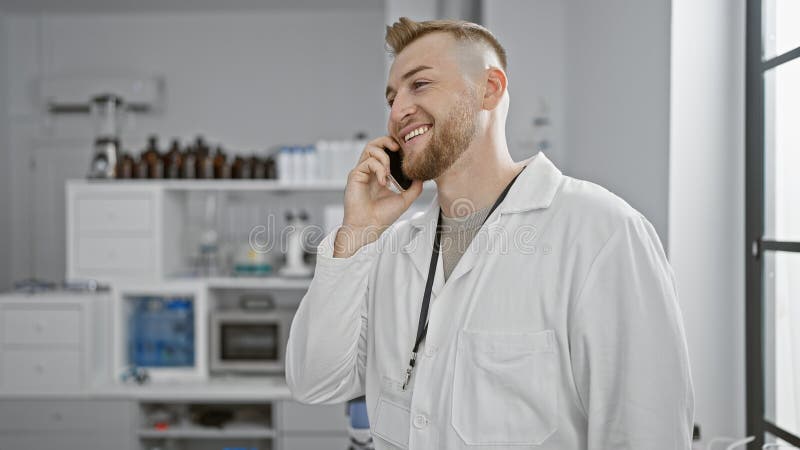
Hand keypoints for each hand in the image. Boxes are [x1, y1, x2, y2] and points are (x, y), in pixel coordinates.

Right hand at [333, 136, 423, 257]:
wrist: (369, 227)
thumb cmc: (382, 217)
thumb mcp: (404, 200)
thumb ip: (414, 187)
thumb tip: (422, 176)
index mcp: (379, 174)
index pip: (385, 152)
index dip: (395, 146)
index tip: (406, 151)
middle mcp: (369, 171)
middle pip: (375, 144)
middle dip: (387, 141)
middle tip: (398, 148)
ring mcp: (361, 172)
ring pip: (370, 148)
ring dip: (384, 156)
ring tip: (389, 171)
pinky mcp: (355, 175)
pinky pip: (368, 162)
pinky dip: (379, 169)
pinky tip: (384, 182)